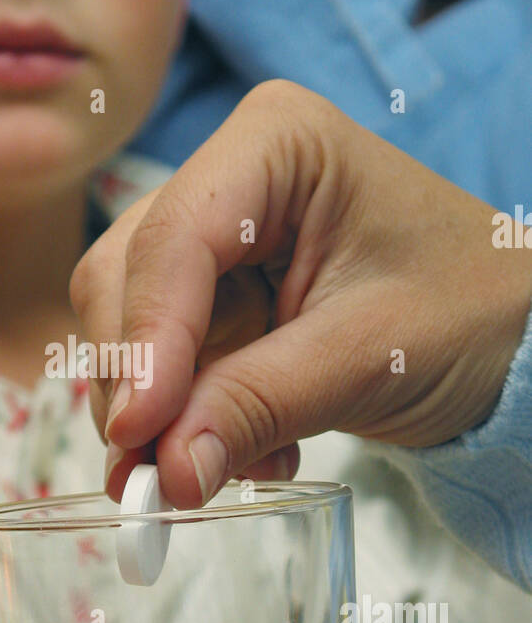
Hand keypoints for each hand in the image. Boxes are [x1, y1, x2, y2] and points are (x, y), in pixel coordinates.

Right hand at [69, 80, 531, 505]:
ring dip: (164, 412)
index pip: (176, 240)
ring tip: (233, 467)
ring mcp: (215, 233)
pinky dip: (188, 417)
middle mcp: (227, 174)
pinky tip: (255, 451)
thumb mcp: (368, 358)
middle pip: (128, 278)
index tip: (138, 435)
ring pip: (129, 323)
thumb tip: (169, 472)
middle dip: (141, 385)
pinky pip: (161, 359)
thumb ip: (260, 406)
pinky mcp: (212, 290)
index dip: (147, 341)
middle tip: (157, 480)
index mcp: (276, 142)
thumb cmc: (468, 311)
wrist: (508, 334)